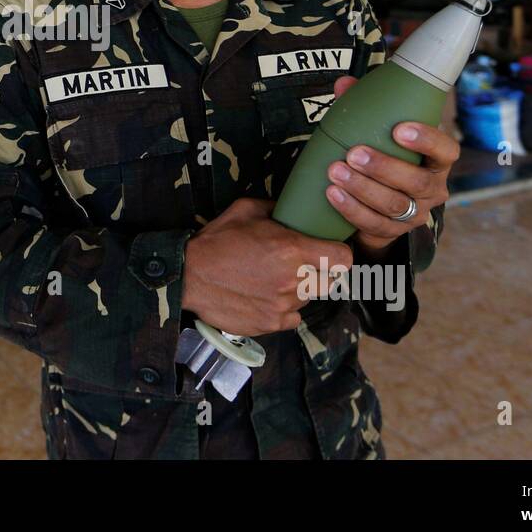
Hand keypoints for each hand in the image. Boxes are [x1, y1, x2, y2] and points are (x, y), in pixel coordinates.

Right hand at [182, 197, 352, 335]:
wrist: (188, 276)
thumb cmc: (215, 241)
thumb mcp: (245, 210)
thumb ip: (276, 208)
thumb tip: (294, 208)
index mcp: (292, 250)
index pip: (343, 259)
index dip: (339, 255)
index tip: (330, 252)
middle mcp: (293, 280)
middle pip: (330, 282)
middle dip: (321, 272)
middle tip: (301, 264)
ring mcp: (282, 305)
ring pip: (309, 298)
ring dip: (299, 290)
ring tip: (275, 279)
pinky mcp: (271, 323)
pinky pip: (293, 317)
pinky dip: (284, 308)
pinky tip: (266, 296)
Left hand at [323, 75, 459, 254]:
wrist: (377, 203)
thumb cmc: (384, 155)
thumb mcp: (379, 132)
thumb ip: (366, 107)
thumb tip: (344, 83)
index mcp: (437, 160)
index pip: (447, 151)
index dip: (427, 140)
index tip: (399, 129)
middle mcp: (433, 189)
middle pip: (417, 182)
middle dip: (384, 167)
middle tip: (353, 153)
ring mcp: (416, 213)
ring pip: (394, 205)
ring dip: (362, 188)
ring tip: (335, 171)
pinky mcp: (393, 232)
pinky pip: (374, 224)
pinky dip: (351, 208)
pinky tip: (332, 193)